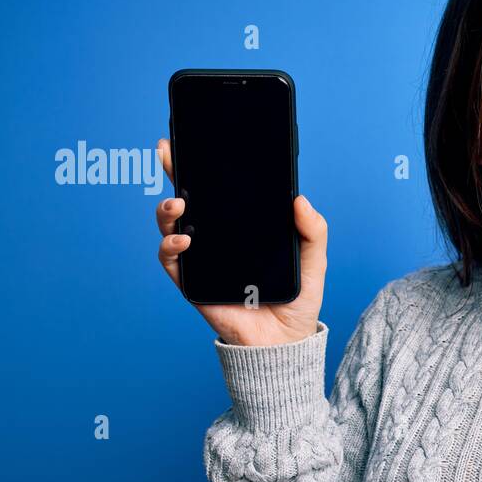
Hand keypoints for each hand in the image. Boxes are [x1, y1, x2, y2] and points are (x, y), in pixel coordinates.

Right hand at [154, 138, 326, 345]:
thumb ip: (313, 230)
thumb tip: (300, 199)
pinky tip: (182, 241)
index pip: (217, 190)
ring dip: (167, 211)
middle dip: (174, 173)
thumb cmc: (297, 299)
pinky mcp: (193, 285)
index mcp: (242, 227)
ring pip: (171, 227)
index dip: (200, 165)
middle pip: (187, 200)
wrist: (285, 342)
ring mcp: (202, 260)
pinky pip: (172, 263)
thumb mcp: (314, 260)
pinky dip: (170, 249)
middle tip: (170, 154)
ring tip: (179, 206)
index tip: (187, 139)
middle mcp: (217, 239)